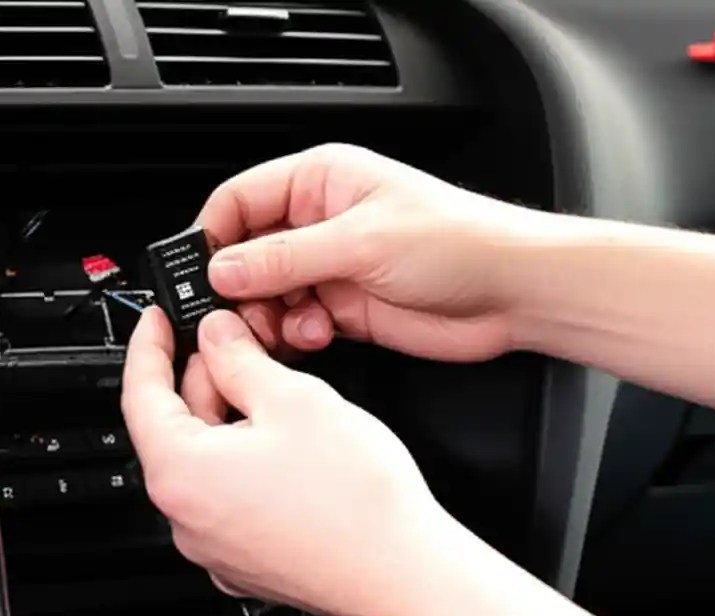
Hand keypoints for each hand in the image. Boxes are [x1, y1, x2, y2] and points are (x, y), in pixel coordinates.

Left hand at [121, 307, 446, 615]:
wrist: (404, 575)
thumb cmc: (357, 501)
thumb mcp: (292, 398)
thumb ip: (239, 358)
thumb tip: (216, 337)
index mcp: (181, 473)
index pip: (139, 393)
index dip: (149, 344)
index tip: (157, 320)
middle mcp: (185, 518)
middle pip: (175, 427)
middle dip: (205, 380)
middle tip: (243, 345)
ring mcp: (215, 547)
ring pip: (206, 461)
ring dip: (231, 420)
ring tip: (281, 398)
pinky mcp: (246, 562)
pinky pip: (229, 498)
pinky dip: (246, 464)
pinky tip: (288, 447)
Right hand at [200, 143, 549, 361]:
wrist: (514, 293)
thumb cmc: (459, 242)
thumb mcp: (361, 242)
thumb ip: (286, 258)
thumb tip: (223, 268)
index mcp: (320, 181)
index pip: (239, 201)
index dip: (213, 237)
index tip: (200, 275)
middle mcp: (319, 222)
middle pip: (247, 254)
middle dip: (239, 287)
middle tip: (239, 313)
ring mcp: (331, 267)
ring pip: (266, 295)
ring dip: (269, 317)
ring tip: (288, 327)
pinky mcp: (344, 309)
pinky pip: (296, 324)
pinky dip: (296, 336)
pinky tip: (318, 335)